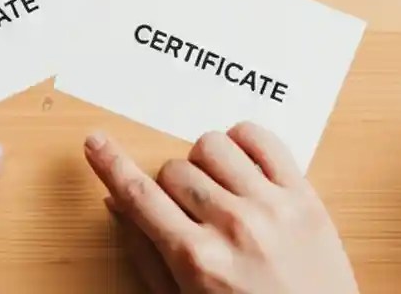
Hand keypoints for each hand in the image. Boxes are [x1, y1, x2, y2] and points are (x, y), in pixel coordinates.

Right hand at [84, 123, 357, 293]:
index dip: (111, 165)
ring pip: (212, 145)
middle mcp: (232, 228)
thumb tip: (117, 204)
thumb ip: (148, 255)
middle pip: (174, 170)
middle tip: (190, 214)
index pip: (140, 195)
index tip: (96, 143)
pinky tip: (242, 165)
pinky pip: (262, 140)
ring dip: (205, 163)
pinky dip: (244, 142)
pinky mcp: (304, 197)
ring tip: (218, 190)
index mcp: (197, 260)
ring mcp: (272, 208)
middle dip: (171, 188)